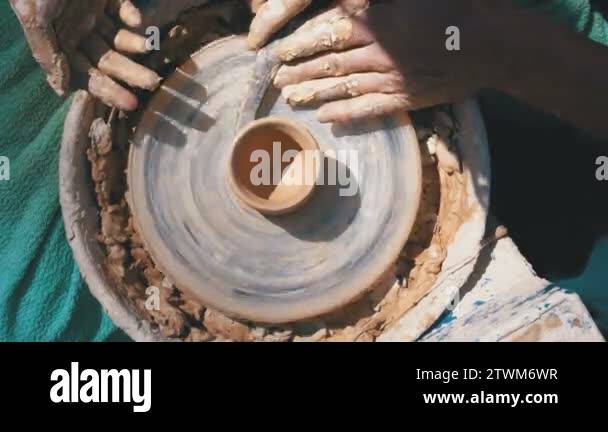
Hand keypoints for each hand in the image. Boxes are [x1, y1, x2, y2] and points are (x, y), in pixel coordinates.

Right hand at [10, 0, 160, 110]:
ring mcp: (91, 14)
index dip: (108, 91)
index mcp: (59, 42)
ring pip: (119, 41)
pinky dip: (132, 18)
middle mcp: (76, 33)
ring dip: (136, 48)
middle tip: (153, 82)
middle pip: (107, 62)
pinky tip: (138, 21)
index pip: (86, 75)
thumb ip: (47, 51)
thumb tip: (61, 89)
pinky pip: (123, 12)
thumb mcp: (35, 13)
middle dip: (130, 73)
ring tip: (152, 48)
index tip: (131, 103)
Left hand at [257, 0, 499, 122]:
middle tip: (276, 73)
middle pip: (330, 59)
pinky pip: (370, 108)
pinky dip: (347, 113)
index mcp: (380, 20)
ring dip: (314, 91)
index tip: (279, 46)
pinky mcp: (406, 97)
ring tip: (290, 96)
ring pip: (344, 85)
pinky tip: (326, 117)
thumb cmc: (456, 6)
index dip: (300, 39)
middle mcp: (380, 50)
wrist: (493, 45)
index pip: (329, 28)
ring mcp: (392, 77)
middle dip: (299, 66)